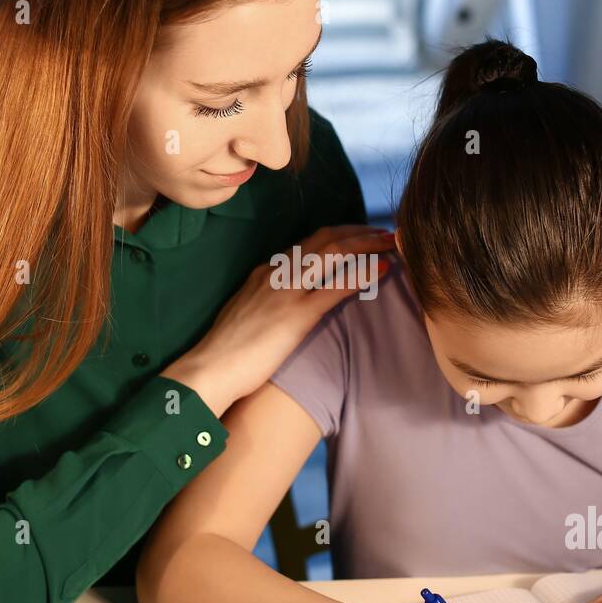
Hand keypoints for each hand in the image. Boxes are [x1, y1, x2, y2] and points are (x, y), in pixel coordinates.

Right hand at [164, 225, 393, 416]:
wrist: (209, 369)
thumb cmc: (227, 352)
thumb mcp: (248, 314)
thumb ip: (269, 301)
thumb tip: (288, 304)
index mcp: (266, 272)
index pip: (308, 243)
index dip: (340, 235)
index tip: (361, 236)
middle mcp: (277, 273)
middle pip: (326, 240)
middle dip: (359, 233)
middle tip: (385, 233)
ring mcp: (287, 291)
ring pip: (335, 254)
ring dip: (368, 246)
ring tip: (392, 244)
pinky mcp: (296, 315)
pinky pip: (337, 286)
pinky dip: (364, 274)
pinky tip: (384, 271)